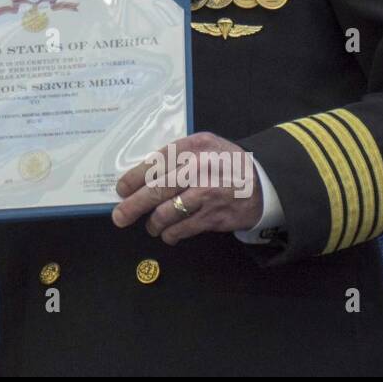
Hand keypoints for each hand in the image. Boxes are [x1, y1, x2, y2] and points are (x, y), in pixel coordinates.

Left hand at [112, 132, 263, 244]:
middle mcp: (198, 169)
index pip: (154, 163)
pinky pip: (181, 230)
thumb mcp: (204, 146)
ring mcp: (205, 195)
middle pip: (155, 191)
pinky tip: (168, 234)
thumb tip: (142, 175)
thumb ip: (177, 155)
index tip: (121, 189)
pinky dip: (170, 235)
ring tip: (151, 226)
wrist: (263, 183)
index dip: (133, 179)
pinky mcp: (212, 217)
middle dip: (132, 206)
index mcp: (192, 148)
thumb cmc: (225, 163)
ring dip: (152, 224)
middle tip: (119, 217)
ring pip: (165, 214)